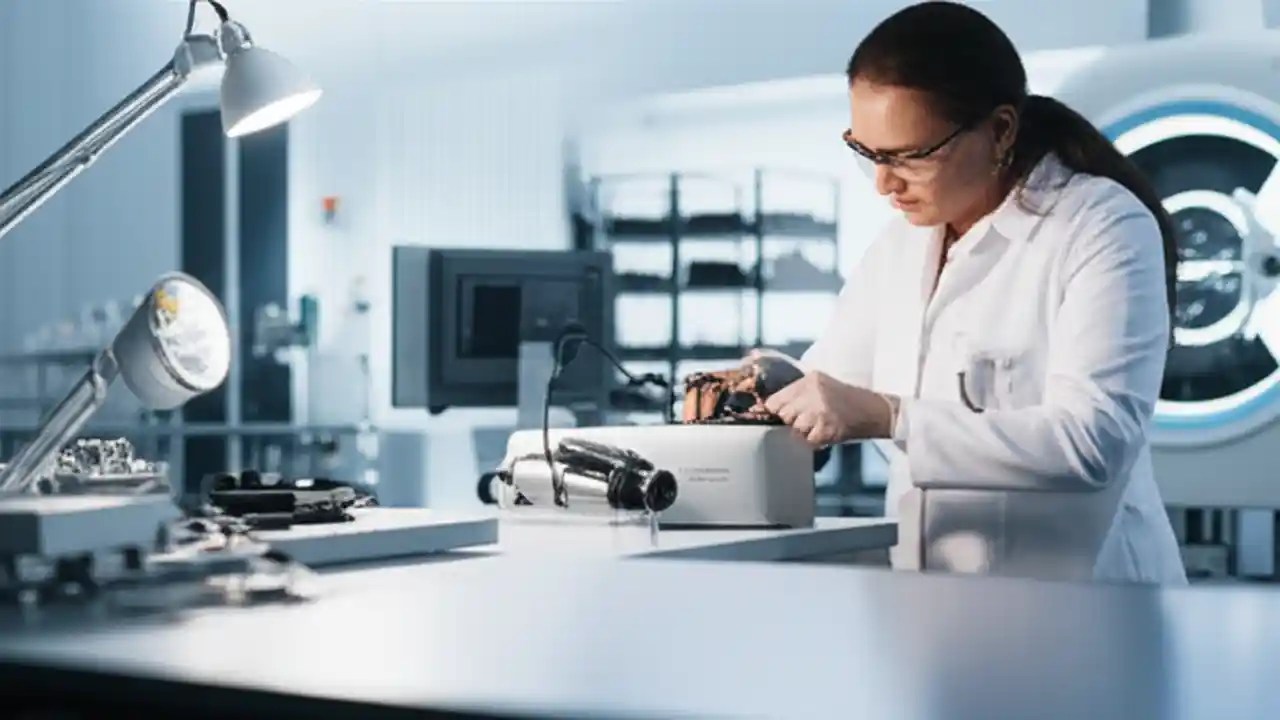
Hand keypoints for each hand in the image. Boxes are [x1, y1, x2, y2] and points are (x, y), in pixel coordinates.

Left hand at [763, 371, 895, 446]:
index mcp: (810, 381)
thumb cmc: (845, 398)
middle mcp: (813, 394)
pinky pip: (808, 440)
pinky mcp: (827, 429)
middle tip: (808, 418)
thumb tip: (770, 406)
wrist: (873, 410)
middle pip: (784, 415)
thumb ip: (797, 392)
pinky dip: (816, 440)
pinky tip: (826, 432)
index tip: (779, 413)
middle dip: (793, 420)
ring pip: (796, 429)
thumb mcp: (820, 384)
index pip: (775, 400)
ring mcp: (820, 412)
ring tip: (819, 425)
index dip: (776, 409)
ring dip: (805, 431)